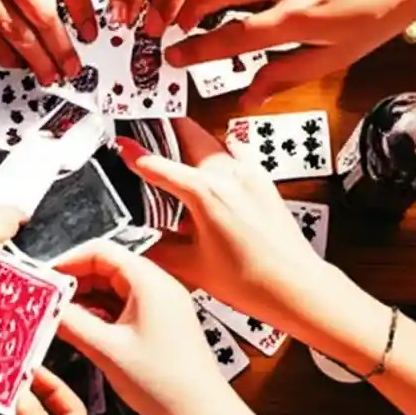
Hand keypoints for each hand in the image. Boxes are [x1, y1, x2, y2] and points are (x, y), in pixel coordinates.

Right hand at [57, 241, 231, 414]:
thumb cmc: (164, 383)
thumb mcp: (107, 350)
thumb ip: (73, 323)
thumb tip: (47, 306)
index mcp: (149, 281)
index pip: (101, 250)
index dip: (68, 260)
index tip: (46, 279)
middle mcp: (159, 284)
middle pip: (107, 266)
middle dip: (75, 280)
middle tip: (48, 299)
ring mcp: (162, 303)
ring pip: (115, 286)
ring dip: (87, 297)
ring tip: (61, 315)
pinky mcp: (163, 321)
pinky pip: (126, 305)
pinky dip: (103, 312)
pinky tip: (85, 327)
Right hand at [112, 118, 328, 325]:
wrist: (295, 286)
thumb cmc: (251, 280)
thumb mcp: (191, 268)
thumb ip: (157, 249)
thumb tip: (137, 242)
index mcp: (205, 193)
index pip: (157, 164)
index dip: (133, 153)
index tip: (120, 144)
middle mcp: (228, 175)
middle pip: (189, 133)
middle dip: (164, 129)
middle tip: (146, 129)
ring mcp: (250, 174)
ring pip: (212, 140)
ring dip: (191, 139)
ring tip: (174, 147)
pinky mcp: (263, 181)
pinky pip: (236, 153)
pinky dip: (219, 152)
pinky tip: (213, 168)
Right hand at [166, 0, 415, 107]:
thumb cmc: (382, 13)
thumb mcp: (335, 57)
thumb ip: (285, 75)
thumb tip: (249, 96)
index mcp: (300, 18)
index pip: (233, 37)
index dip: (197, 50)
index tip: (174, 56)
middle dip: (186, 10)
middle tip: (166, 25)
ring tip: (181, 0)